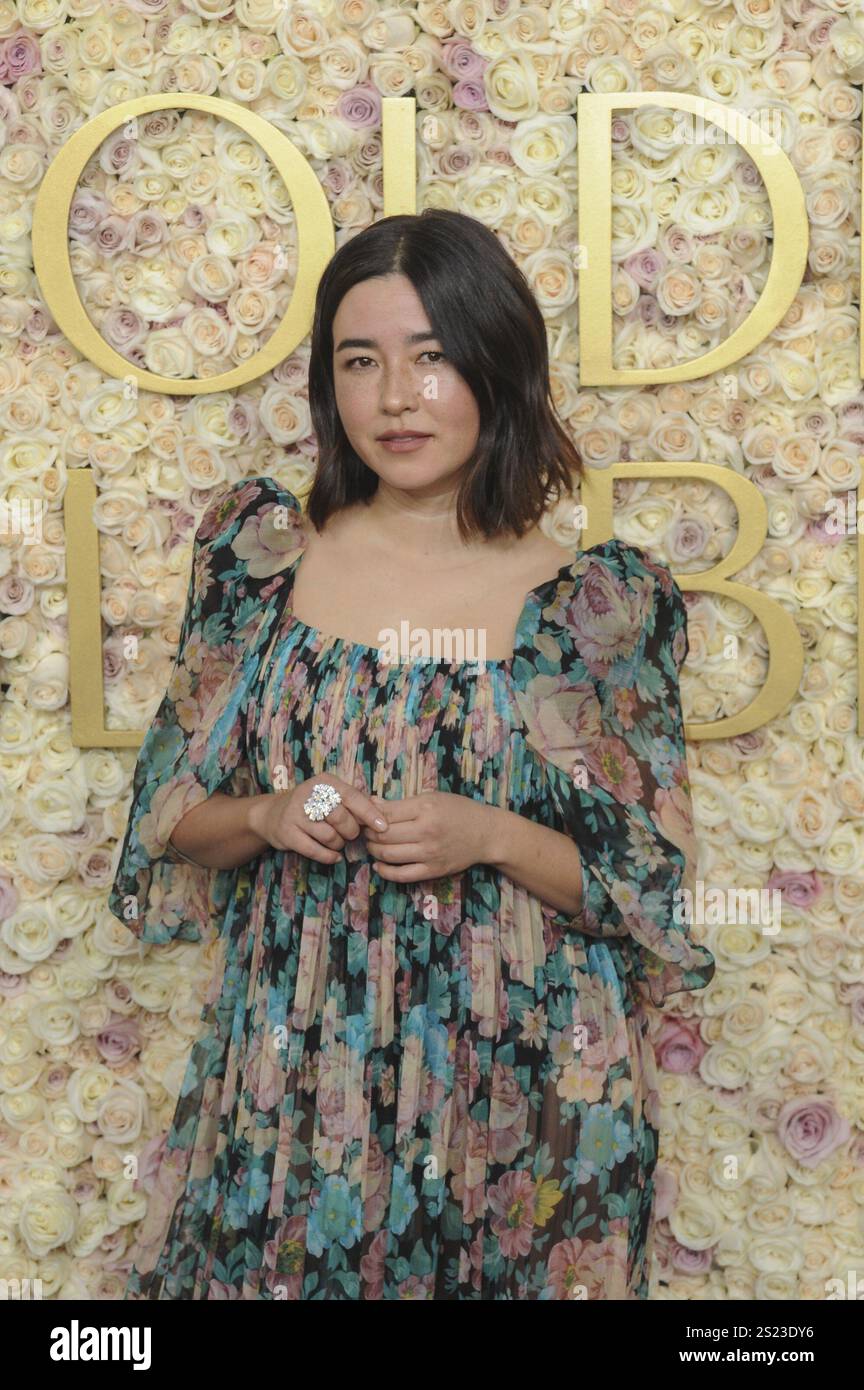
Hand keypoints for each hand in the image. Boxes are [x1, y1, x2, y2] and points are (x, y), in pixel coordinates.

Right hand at [248, 774, 387, 864]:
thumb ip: (357, 800)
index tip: (383, 827)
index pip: (352, 797)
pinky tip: (333, 856)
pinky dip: (328, 856)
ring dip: (338, 844)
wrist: (273, 814)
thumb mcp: (332, 796)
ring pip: (329, 836)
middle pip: (341, 818)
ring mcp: (295, 814)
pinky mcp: (287, 833)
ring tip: (336, 842)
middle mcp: (308, 794)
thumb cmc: (313, 805)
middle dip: (351, 831)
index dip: (369, 813)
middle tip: (349, 834)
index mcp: (325, 782)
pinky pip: (315, 850)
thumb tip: (383, 808)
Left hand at [363, 791, 496, 881]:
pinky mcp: (433, 870)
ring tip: (372, 845)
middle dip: (368, 834)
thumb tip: (372, 803)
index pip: (385, 814)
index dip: (369, 816)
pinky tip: (379, 865)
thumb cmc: (458, 811)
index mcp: (426, 808)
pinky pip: (401, 875)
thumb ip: (402, 803)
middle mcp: (427, 831)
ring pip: (388, 855)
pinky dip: (385, 872)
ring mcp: (429, 853)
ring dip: (373, 851)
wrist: (485, 833)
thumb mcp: (431, 798)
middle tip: (365, 831)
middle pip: (383, 835)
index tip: (365, 816)